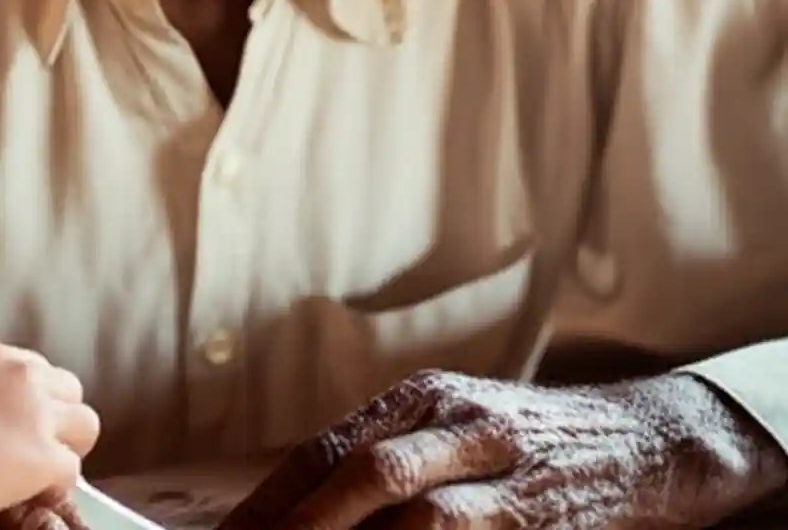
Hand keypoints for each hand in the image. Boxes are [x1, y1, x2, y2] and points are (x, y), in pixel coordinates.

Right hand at [0, 342, 99, 527]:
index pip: (34, 368)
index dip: (32, 397)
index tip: (21, 419)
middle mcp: (21, 376)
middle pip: (70, 389)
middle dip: (60, 416)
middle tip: (41, 445)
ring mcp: (36, 414)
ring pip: (85, 425)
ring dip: (68, 445)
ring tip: (44, 470)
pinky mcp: (44, 455)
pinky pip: (71, 469)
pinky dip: (56, 484)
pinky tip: (32, 493)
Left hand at [222, 371, 787, 529]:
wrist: (645, 440)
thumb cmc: (524, 443)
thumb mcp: (450, 428)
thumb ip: (383, 457)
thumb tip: (298, 513)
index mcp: (420, 397)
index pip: (324, 449)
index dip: (269, 501)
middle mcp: (455, 420)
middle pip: (360, 474)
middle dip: (297, 526)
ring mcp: (502, 465)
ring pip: (414, 513)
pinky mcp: (540, 512)